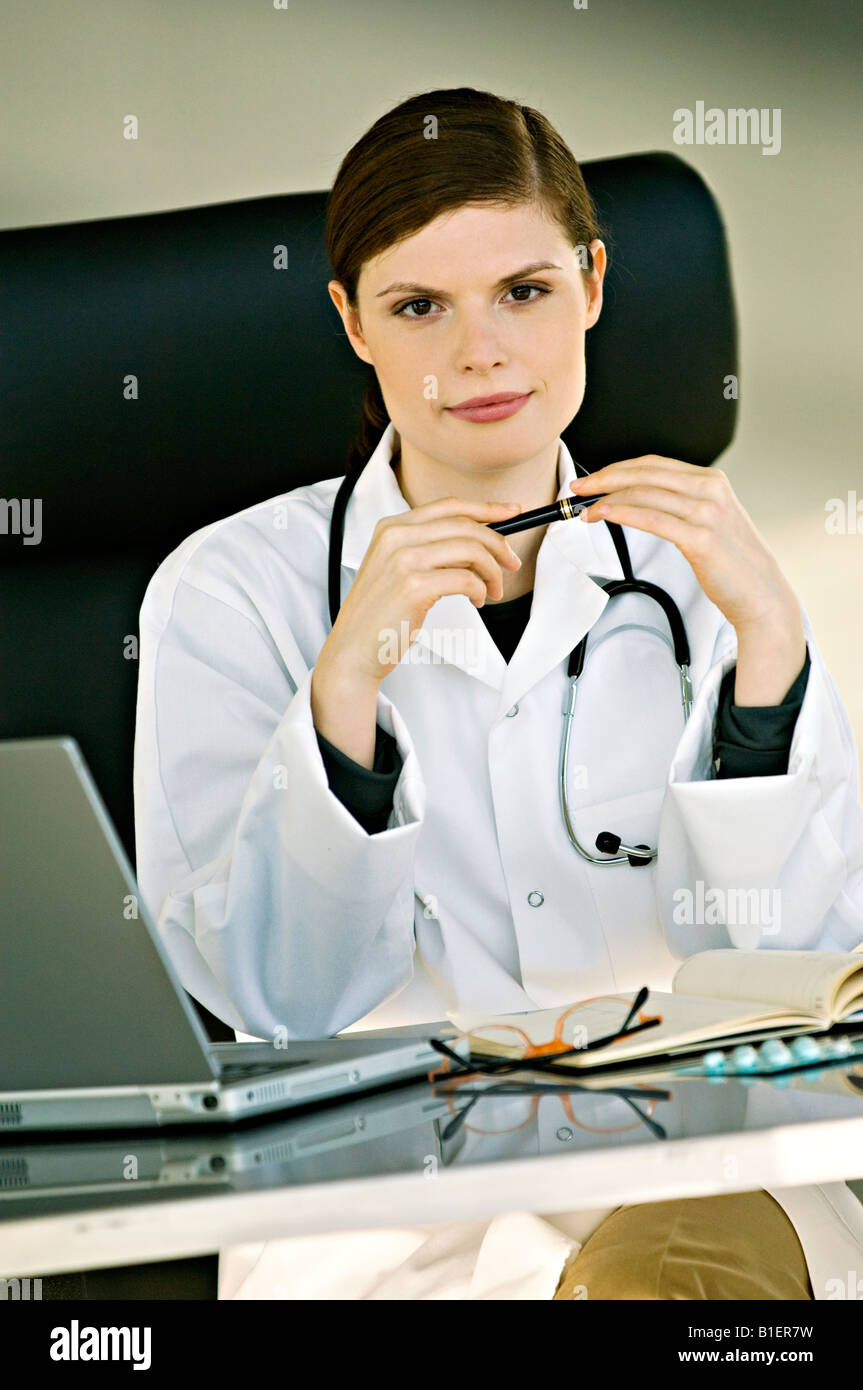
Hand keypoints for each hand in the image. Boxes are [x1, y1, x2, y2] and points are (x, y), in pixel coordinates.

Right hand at [321, 496, 522, 686]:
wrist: (353, 649)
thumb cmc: (380, 615)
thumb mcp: (397, 569)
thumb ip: (430, 549)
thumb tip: (480, 541)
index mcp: (391, 527)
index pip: (449, 506)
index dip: (486, 507)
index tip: (512, 512)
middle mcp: (396, 537)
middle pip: (466, 525)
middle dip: (498, 544)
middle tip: (512, 563)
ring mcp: (404, 560)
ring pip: (472, 550)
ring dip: (492, 572)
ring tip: (493, 590)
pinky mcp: (414, 586)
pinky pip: (467, 580)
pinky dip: (481, 591)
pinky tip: (478, 601)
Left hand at [572, 456, 799, 637]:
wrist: (760, 593)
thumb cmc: (731, 562)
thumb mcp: (708, 521)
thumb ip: (680, 504)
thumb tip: (634, 499)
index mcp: (710, 480)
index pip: (653, 463)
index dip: (617, 468)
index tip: (592, 479)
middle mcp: (710, 489)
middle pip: (644, 473)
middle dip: (604, 478)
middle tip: (578, 489)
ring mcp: (707, 512)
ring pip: (644, 493)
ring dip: (607, 498)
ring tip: (583, 509)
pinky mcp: (701, 538)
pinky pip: (651, 518)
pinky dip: (621, 513)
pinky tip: (603, 515)